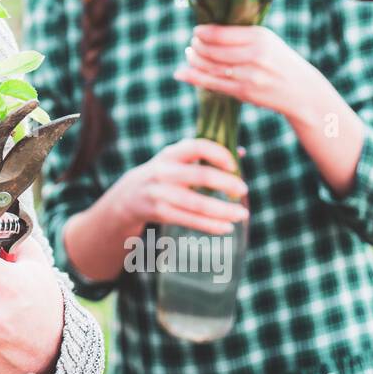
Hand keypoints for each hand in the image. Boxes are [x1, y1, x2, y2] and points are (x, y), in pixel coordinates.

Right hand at [105, 137, 249, 235]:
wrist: (128, 196)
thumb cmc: (163, 175)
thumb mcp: (176, 160)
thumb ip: (205, 155)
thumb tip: (242, 152)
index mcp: (171, 154)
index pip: (197, 146)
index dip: (218, 153)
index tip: (234, 165)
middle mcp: (163, 172)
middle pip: (199, 176)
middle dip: (225, 183)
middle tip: (244, 190)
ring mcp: (160, 193)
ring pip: (197, 203)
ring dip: (222, 210)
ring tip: (242, 214)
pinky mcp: (160, 213)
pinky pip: (190, 220)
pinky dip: (210, 225)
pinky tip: (226, 227)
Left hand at [174, 24, 324, 125]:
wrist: (302, 90)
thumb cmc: (279, 61)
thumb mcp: (266, 41)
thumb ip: (239, 35)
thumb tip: (205, 30)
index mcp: (259, 37)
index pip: (220, 33)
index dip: (202, 32)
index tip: (196, 31)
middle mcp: (254, 55)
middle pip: (211, 50)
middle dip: (197, 46)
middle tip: (192, 44)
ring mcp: (249, 75)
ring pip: (210, 67)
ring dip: (194, 60)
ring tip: (190, 54)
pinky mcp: (245, 92)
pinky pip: (212, 84)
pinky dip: (194, 78)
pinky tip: (182, 73)